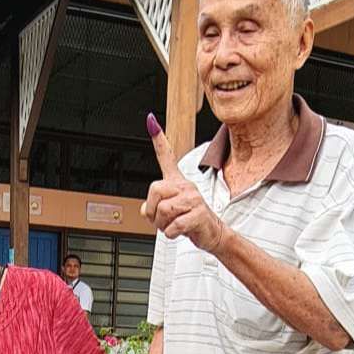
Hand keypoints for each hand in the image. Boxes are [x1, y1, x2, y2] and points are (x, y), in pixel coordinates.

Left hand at [142, 123, 223, 253]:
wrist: (211, 233)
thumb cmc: (189, 220)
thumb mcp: (168, 213)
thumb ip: (153, 208)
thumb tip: (143, 209)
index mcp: (177, 182)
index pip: (167, 157)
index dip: (158, 139)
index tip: (151, 120)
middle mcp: (185, 186)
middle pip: (155, 190)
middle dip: (152, 210)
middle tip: (161, 219)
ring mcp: (193, 198)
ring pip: (163, 210)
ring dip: (161, 225)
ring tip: (172, 225)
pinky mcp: (198, 214)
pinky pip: (173, 225)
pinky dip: (170, 233)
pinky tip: (179, 231)